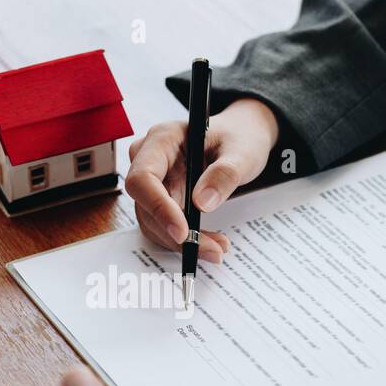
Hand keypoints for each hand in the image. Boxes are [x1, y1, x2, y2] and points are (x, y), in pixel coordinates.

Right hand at [125, 97, 278, 260]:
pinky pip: (164, 226)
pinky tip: (210, 241)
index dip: (158, 207)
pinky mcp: (161, 198)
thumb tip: (202, 203)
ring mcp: (153, 180)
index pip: (143, 177)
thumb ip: (224, 174)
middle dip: (176, 233)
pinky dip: (185, 240)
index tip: (183, 231)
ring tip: (218, 247)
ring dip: (183, 241)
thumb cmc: (239, 136)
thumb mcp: (242, 151)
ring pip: (153, 222)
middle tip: (213, 249)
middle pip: (146, 205)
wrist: (240, 138)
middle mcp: (150, 159)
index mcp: (163, 138)